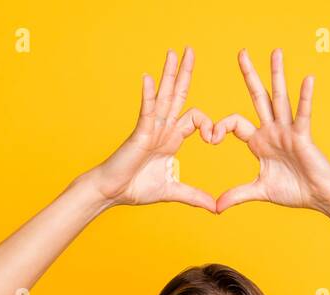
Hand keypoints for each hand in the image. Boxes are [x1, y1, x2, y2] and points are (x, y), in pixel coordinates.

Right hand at [86, 47, 216, 212]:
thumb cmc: (136, 188)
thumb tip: (216, 208)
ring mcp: (151, 128)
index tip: (213, 140)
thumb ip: (195, 196)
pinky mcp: (139, 132)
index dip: (209, 125)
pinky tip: (150, 78)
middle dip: (185, 73)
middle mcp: (162, 128)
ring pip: (164, 96)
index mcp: (172, 139)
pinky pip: (147, 110)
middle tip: (190, 50)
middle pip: (178, 95)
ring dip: (169, 74)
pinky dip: (149, 95)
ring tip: (174, 53)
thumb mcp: (173, 191)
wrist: (112, 192)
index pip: (195, 119)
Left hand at [211, 48, 329, 214]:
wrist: (317, 195)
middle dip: (250, 76)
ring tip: (275, 52)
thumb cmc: (293, 190)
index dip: (220, 127)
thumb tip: (216, 208)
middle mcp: (272, 130)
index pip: (234, 123)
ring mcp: (287, 130)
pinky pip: (303, 114)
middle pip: (258, 97)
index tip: (212, 138)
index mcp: (258, 141)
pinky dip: (305, 97)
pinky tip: (307, 79)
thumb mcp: (259, 191)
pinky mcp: (303, 135)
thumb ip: (237, 194)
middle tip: (241, 52)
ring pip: (279, 98)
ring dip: (277, 75)